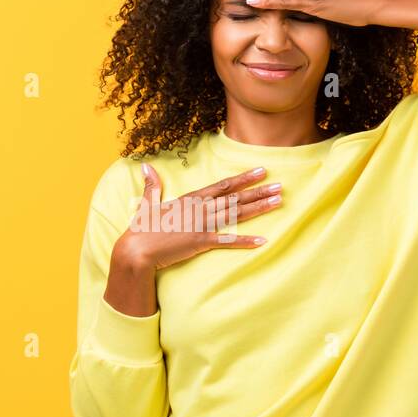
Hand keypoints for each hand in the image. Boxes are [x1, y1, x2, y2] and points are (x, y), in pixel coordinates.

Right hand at [116, 164, 282, 271]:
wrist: (137, 249)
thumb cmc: (142, 228)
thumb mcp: (147, 203)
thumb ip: (152, 185)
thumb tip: (145, 167)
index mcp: (191, 198)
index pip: (223, 185)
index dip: (243, 178)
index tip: (261, 171)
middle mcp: (200, 209)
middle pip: (236, 198)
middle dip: (259, 192)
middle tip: (280, 186)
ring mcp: (202, 225)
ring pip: (236, 215)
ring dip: (259, 209)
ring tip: (278, 202)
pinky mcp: (200, 242)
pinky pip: (228, 242)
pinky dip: (246, 242)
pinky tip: (262, 241)